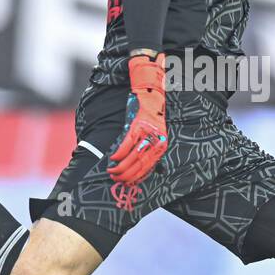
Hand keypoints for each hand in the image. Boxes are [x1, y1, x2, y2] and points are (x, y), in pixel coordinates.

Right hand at [107, 53, 167, 185]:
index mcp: (161, 144)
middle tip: (116, 179)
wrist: (152, 91)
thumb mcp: (155, 131)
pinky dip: (119, 152)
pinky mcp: (138, 125)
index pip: (148, 167)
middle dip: (127, 175)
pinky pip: (127, 143)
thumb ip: (150, 146)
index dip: (137, 177)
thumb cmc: (153, 112)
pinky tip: (112, 158)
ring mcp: (147, 133)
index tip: (128, 184)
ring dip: (121, 167)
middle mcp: (156, 140)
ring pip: (133, 157)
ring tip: (112, 172)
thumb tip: (141, 162)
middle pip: (140, 164)